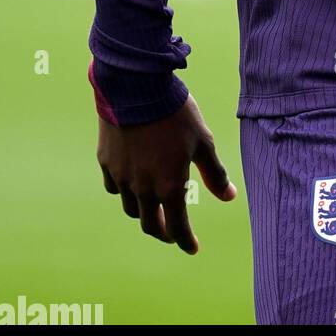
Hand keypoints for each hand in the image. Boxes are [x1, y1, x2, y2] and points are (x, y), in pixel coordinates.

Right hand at [96, 95, 235, 252]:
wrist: (136, 87)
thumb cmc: (176, 113)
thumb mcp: (203, 142)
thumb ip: (215, 173)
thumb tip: (229, 197)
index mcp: (169, 186)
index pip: (177, 227)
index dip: (185, 241)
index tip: (192, 247)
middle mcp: (142, 188)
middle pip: (150, 224)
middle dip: (164, 232)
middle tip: (173, 233)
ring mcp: (121, 176)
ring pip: (131, 208)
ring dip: (145, 213)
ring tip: (155, 207)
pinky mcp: (106, 162)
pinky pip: (115, 187)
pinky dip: (126, 192)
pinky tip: (134, 183)